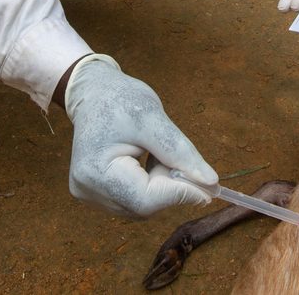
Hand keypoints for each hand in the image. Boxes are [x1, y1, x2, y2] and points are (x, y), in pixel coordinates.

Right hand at [63, 54, 216, 217]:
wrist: (93, 93)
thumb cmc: (119, 99)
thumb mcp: (153, 118)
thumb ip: (180, 152)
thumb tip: (211, 183)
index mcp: (96, 171)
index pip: (145, 200)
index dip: (180, 194)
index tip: (210, 186)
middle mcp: (88, 189)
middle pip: (144, 205)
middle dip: (169, 186)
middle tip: (176, 157)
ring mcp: (91, 194)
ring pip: (142, 205)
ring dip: (160, 185)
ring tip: (154, 153)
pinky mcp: (98, 194)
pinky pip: (135, 200)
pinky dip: (150, 185)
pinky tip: (146, 161)